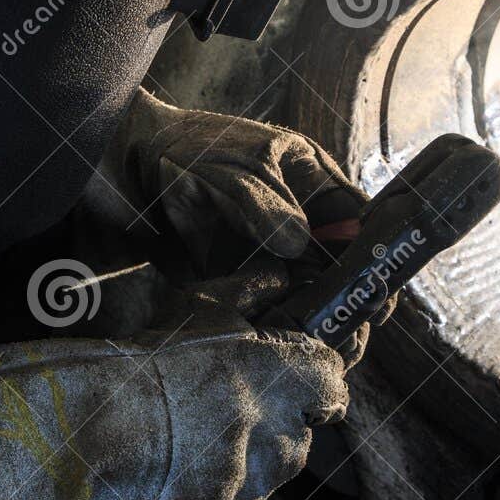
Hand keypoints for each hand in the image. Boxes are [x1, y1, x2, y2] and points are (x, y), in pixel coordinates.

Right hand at [0, 302, 346, 499]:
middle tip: (212, 417)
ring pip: (260, 484)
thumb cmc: (123, 365)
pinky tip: (157, 489)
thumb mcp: (190, 310)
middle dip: (265, 428)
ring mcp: (246, 499)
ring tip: (175, 452)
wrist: (61, 442)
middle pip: (296, 437)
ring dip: (235, 471)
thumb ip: (247, 296)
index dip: (314, 381)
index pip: (334, 381)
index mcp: (279, 379)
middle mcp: (276, 441)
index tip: (297, 382)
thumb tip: (282, 282)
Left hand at [85, 89, 393, 366]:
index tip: (378, 292)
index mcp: (310, 181)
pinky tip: (284, 348)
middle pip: (339, 269)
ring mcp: (266, 252)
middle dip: (351, 302)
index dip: (375, 257)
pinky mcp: (237, 279)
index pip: (360, 223)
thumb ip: (265, 206)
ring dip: (319, 324)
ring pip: (307, 296)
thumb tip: (297, 245)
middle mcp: (296, 220)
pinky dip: (277, 329)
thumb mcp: (234, 168)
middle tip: (356, 333)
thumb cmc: (184, 148)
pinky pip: (267, 310)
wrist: (120, 165)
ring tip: (329, 351)